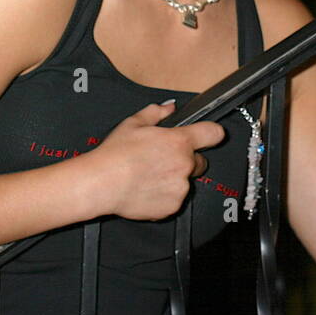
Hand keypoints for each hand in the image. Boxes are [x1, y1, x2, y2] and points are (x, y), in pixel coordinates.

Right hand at [87, 101, 225, 220]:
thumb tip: (169, 107)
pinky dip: (164, 197)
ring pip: (185, 183)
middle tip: (161, 161)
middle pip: (198, 162)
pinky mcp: (172, 206)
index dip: (212, 133)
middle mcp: (184, 164)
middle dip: (185, 161)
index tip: (208, 135)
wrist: (102, 183)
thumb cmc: (116, 153)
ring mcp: (180, 188)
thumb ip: (156, 112)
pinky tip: (146, 190)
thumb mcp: (133, 123)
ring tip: (148, 177)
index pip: (213, 133)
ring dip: (173, 180)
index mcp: (179, 141)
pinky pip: (174, 200)